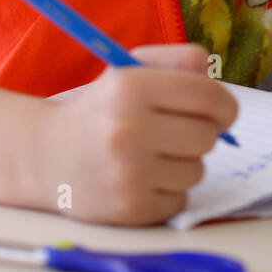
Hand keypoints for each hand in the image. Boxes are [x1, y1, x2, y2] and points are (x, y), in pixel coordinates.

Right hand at [35, 44, 237, 225]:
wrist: (47, 156)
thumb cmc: (100, 108)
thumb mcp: (129, 71)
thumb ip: (177, 62)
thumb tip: (216, 82)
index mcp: (129, 86)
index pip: (207, 96)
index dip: (224, 105)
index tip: (221, 111)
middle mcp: (128, 129)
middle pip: (207, 136)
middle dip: (203, 133)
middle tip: (179, 131)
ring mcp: (129, 174)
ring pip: (197, 171)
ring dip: (183, 163)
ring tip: (153, 156)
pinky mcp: (131, 209)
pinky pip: (180, 200)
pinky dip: (169, 190)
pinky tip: (143, 178)